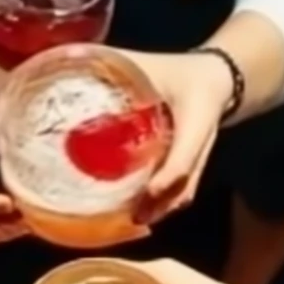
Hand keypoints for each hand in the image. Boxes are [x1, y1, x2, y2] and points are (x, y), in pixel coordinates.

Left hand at [120, 50, 234, 224]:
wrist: (215, 79)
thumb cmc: (176, 70)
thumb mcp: (147, 62)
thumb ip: (111, 62)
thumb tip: (68, 59)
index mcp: (196, 114)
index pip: (185, 155)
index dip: (166, 177)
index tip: (147, 194)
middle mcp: (201, 142)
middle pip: (184, 185)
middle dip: (158, 205)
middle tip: (130, 219)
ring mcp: (198, 159)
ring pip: (183, 194)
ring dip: (159, 211)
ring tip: (129, 224)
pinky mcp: (192, 168)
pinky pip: (180, 192)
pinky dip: (161, 206)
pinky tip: (136, 215)